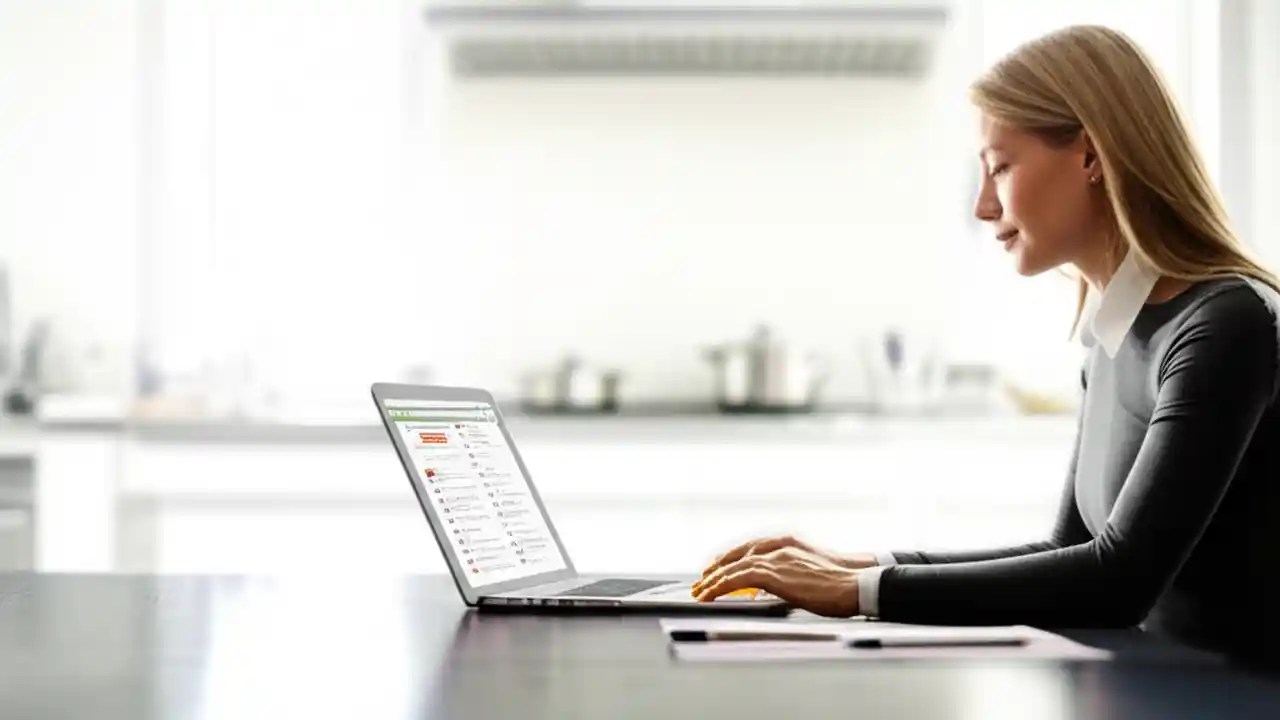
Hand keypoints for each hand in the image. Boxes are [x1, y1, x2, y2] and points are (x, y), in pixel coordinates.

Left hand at [699, 534, 874, 579]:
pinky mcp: (772, 574)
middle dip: (719, 566)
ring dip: (714, 579)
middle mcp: (779, 546)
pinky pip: (737, 579)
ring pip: (734, 566)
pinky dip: (720, 586)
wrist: (853, 583)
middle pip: (739, 554)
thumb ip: (790, 572)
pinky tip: (711, 595)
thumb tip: (777, 586)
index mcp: (789, 541)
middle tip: (703, 579)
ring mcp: (775, 558)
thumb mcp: (812, 570)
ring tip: (701, 590)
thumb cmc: (841, 582)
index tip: (719, 565)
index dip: (732, 556)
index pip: (752, 546)